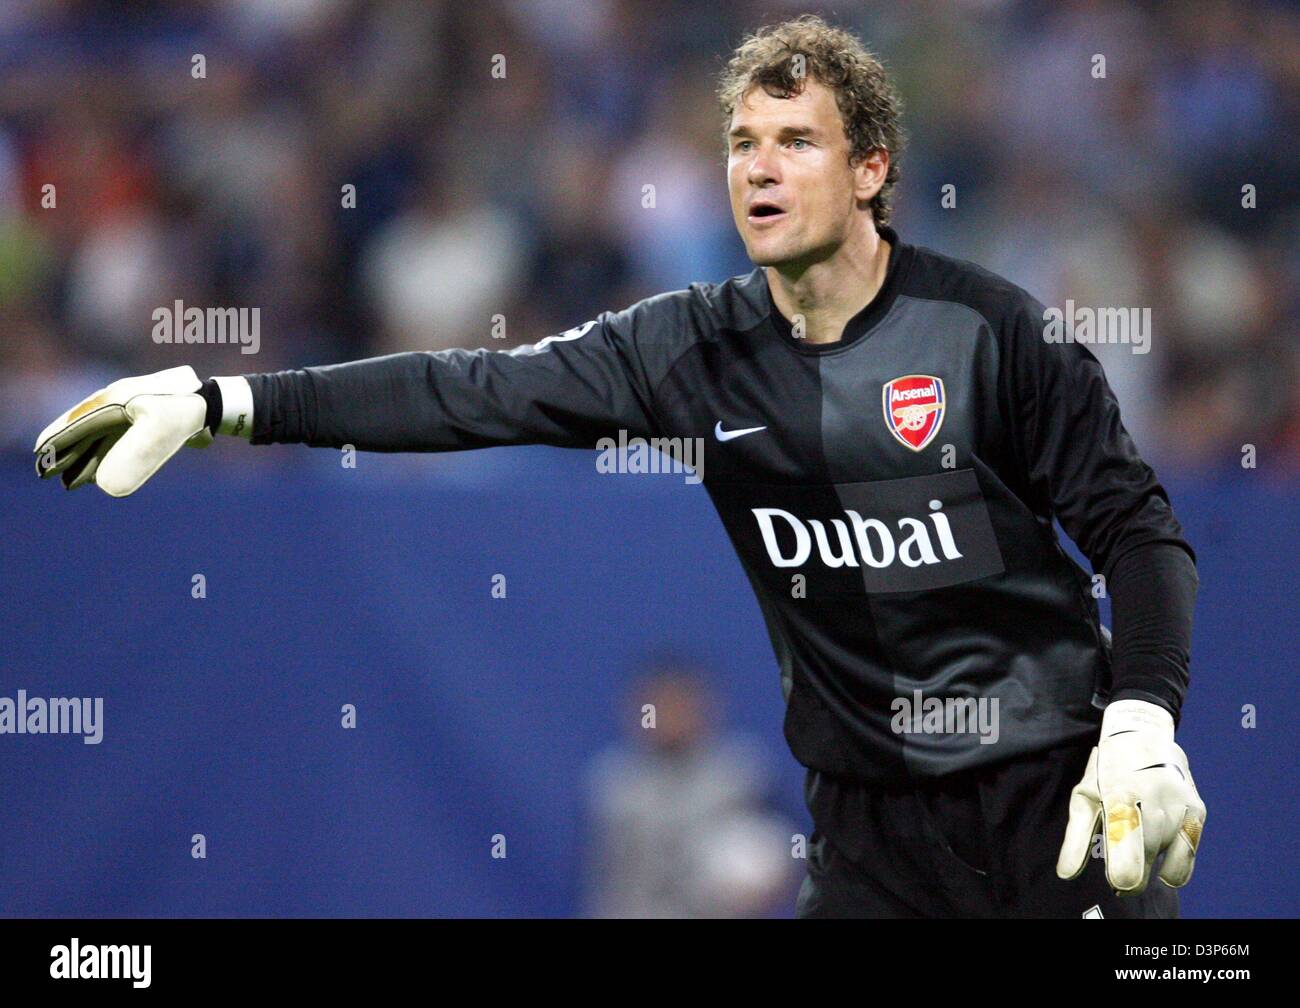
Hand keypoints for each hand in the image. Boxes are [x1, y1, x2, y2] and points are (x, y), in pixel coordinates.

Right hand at [34, 365, 210, 496]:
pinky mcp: (144, 424)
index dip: (61, 441)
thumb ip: (135, 457)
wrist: (213, 405)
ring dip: (84, 461)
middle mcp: (118, 405)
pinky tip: (95, 477)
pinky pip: (116, 444)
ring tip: (68, 484)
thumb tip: (108, 488)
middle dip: (66, 454)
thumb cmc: (186, 413)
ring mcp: (131, 414)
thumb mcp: (160, 433)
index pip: (81, 424)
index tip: (42, 457)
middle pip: (86, 432)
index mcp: (116, 400)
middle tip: (44, 473)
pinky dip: (103, 459)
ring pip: (100, 441)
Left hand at [1056, 699, 1205, 893]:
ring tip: (1135, 856)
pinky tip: (1160, 864)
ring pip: (1167, 853)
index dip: (1126, 868)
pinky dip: (1175, 866)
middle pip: (1148, 852)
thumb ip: (1076, 838)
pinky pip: (1189, 852)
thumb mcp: (1084, 797)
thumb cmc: (1107, 773)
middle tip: (1118, 885)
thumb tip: (1066, 874)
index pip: (1127, 837)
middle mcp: (1154, 798)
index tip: (1119, 884)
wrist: (1144, 737)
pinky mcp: (1197, 810)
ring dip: (1150, 864)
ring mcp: (1179, 804)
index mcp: (1120, 794)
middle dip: (1133, 877)